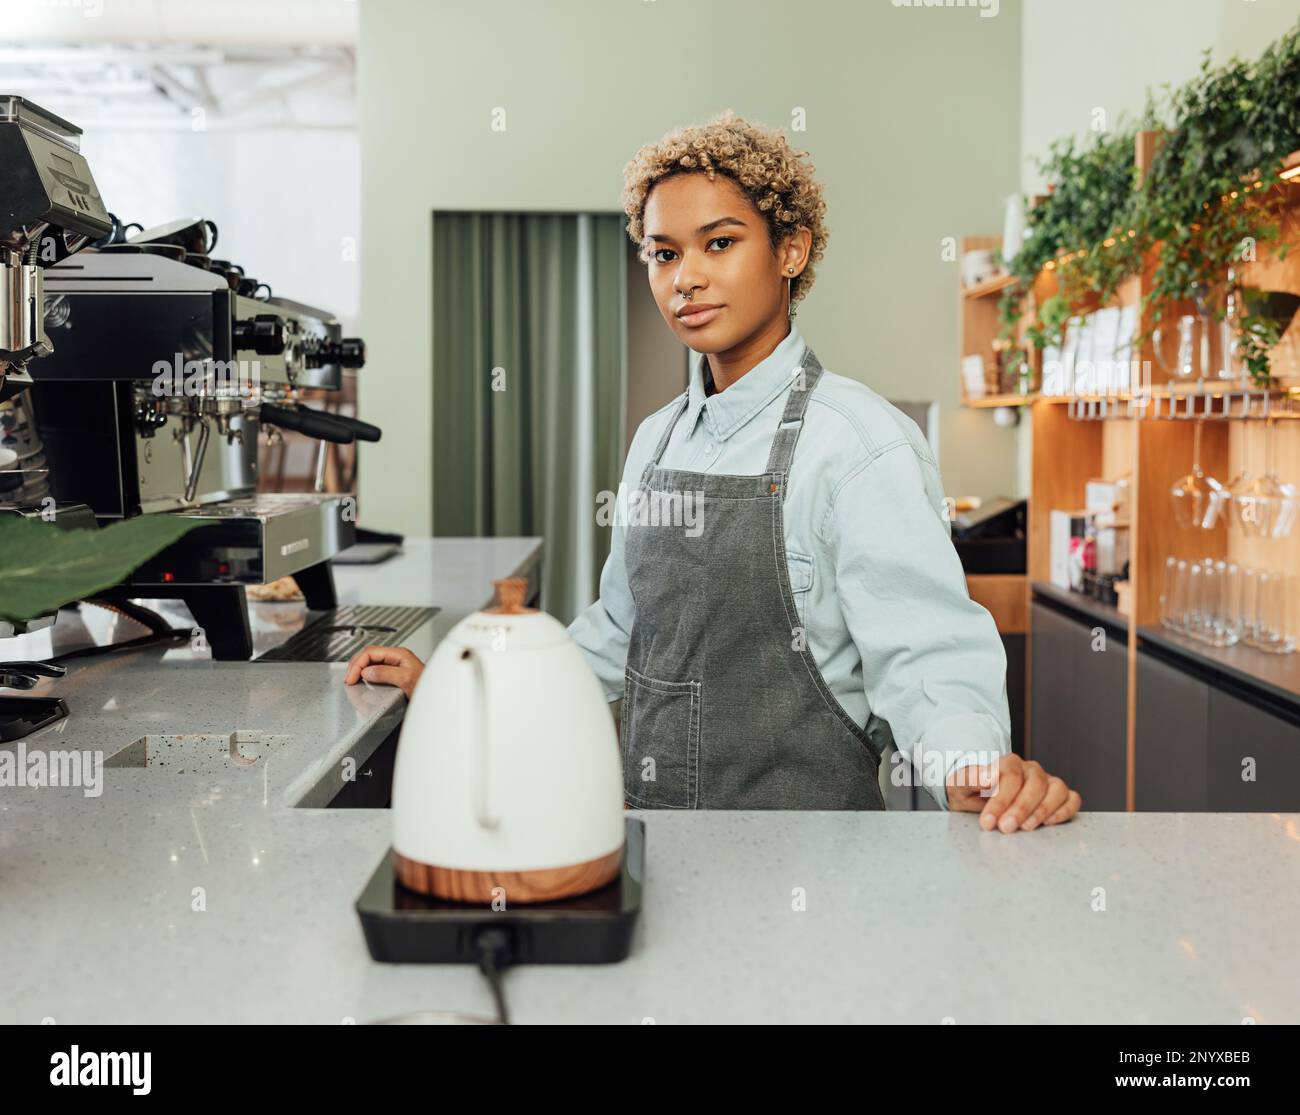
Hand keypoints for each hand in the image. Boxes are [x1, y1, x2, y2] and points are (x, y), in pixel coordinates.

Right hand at [343, 645, 424, 699]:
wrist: (438, 695)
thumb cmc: (427, 686)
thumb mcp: (405, 680)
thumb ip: (385, 674)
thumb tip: (367, 672)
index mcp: (398, 654)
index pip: (370, 652)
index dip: (357, 664)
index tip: (351, 677)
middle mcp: (396, 657)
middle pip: (369, 655)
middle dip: (356, 666)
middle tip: (349, 679)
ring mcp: (395, 664)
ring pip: (371, 662)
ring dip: (359, 669)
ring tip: (353, 680)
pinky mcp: (394, 673)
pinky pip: (376, 670)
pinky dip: (366, 674)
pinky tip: (363, 680)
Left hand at [945, 753, 1080, 832]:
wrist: (976, 798)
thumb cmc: (969, 792)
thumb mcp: (959, 785)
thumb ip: (969, 778)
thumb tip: (988, 776)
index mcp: (1007, 762)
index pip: (1010, 775)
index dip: (1000, 800)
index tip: (988, 822)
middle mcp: (1030, 769)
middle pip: (1035, 782)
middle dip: (1021, 808)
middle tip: (1006, 828)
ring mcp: (1046, 782)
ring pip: (1057, 788)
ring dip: (1043, 809)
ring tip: (1026, 828)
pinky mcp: (1058, 796)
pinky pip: (1072, 799)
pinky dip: (1065, 810)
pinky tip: (1049, 823)